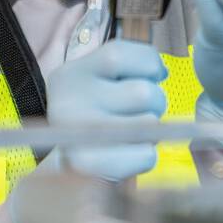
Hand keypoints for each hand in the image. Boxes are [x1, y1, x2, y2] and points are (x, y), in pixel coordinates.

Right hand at [43, 38, 167, 181]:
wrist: (61, 169)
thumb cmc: (93, 117)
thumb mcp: (97, 82)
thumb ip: (127, 68)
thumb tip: (161, 72)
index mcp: (71, 74)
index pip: (119, 53)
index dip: (148, 64)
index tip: (149, 75)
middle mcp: (70, 101)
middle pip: (143, 92)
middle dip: (154, 102)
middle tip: (137, 113)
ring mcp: (78, 135)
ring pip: (150, 123)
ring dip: (151, 129)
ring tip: (131, 134)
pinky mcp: (89, 166)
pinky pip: (146, 155)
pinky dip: (146, 155)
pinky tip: (128, 154)